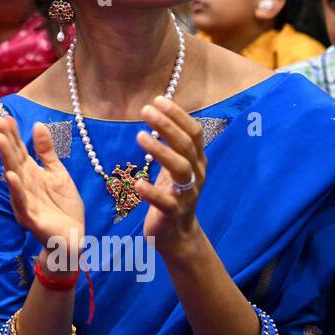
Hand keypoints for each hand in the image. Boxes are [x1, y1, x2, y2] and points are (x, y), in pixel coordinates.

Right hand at [0, 116, 85, 272]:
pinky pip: (22, 202)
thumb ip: (46, 152)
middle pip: (13, 160)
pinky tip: (11, 176)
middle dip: (6, 141)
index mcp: (30, 174)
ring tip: (0, 141)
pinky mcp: (30, 218)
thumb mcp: (58, 173)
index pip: (19, 150)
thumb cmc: (64, 206)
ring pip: (14, 177)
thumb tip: (38, 125)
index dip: (13, 134)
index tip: (6, 116)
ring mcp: (25, 201)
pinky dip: (16, 189)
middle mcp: (23, 185)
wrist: (74, 237)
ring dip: (6, 159)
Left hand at [135, 96, 207, 258]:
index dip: (178, 115)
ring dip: (160, 151)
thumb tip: (161, 113)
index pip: (194, 132)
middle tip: (146, 110)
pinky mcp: (174, 214)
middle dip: (167, 125)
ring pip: (180, 169)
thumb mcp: (175, 167)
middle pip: (186, 146)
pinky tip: (137, 183)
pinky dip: (152, 192)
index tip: (159, 99)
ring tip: (140, 136)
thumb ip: (172, 144)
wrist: (178, 235)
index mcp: (197, 161)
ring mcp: (187, 195)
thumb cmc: (173, 194)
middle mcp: (197, 175)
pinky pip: (166, 202)